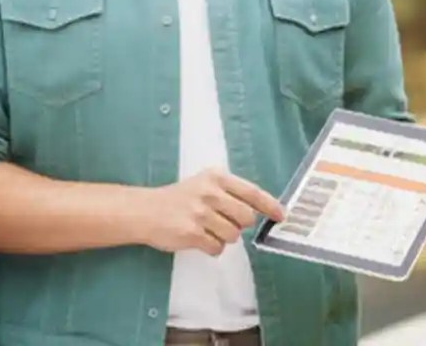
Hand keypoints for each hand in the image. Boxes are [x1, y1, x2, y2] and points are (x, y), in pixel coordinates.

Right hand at [141, 167, 284, 255]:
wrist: (144, 211)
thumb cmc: (177, 199)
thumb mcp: (203, 185)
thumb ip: (229, 193)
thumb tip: (260, 211)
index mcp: (216, 178)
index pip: (252, 192)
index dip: (270, 206)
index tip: (281, 215)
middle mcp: (210, 193)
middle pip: (246, 217)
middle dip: (239, 224)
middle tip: (223, 221)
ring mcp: (201, 213)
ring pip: (233, 235)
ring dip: (223, 237)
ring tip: (205, 229)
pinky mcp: (192, 233)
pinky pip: (216, 248)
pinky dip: (211, 247)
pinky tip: (198, 238)